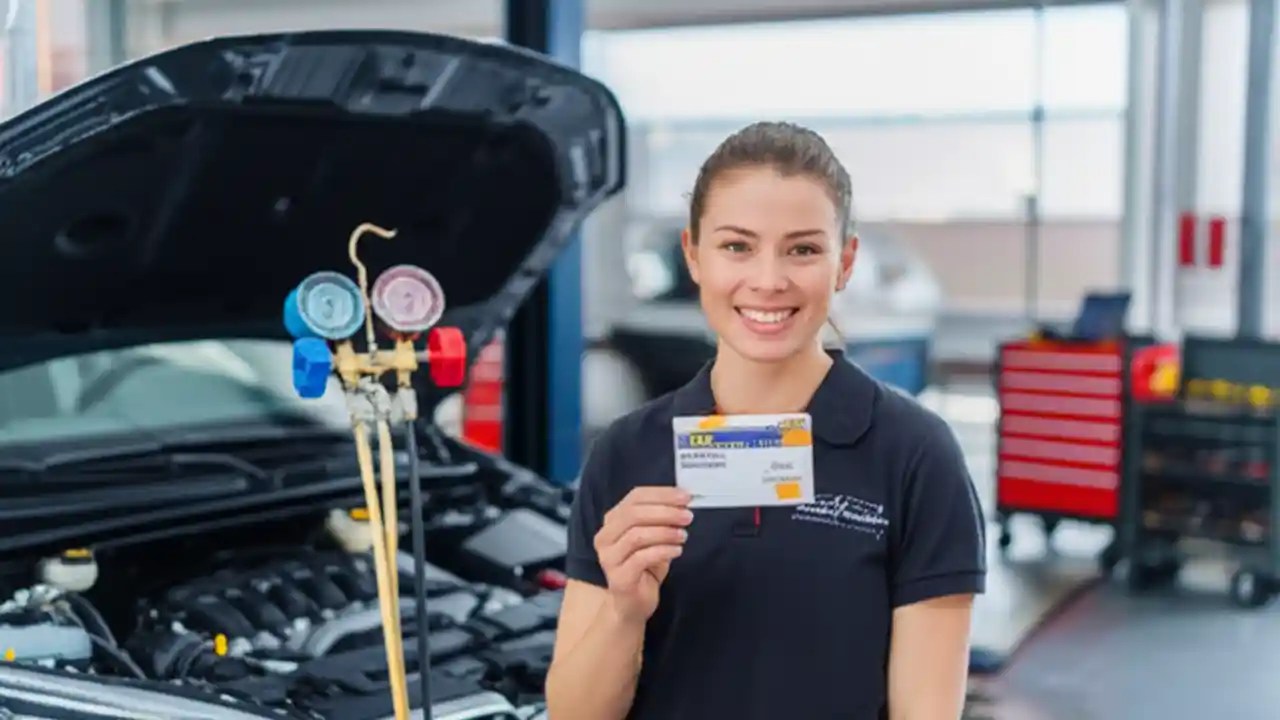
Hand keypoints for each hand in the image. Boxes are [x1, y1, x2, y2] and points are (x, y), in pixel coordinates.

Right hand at [593, 486, 692, 625]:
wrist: (632, 604)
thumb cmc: (644, 568)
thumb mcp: (653, 537)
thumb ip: (660, 518)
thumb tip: (683, 501)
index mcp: (613, 521)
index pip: (635, 497)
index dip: (661, 494)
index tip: (685, 496)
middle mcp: (605, 537)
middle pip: (634, 514)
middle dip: (665, 512)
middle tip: (687, 516)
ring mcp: (609, 558)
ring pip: (637, 535)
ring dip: (665, 532)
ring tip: (683, 535)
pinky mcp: (619, 577)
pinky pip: (641, 558)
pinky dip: (663, 551)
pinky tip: (677, 551)